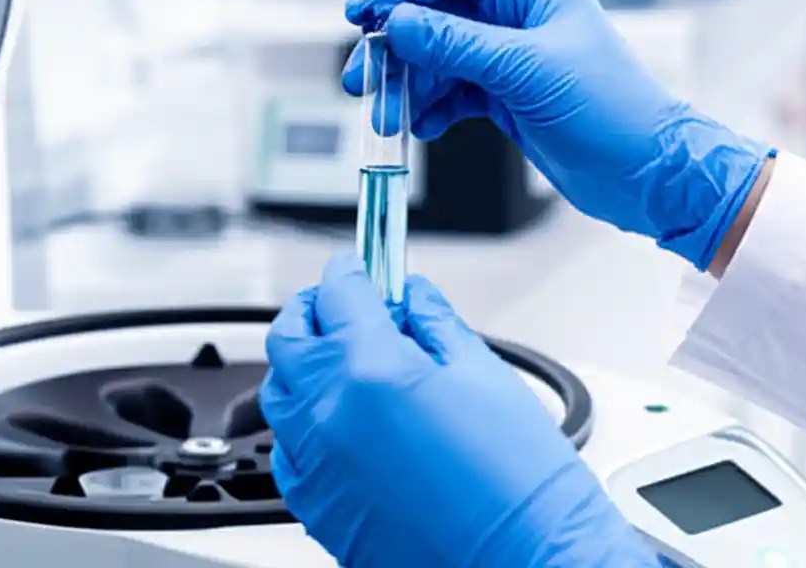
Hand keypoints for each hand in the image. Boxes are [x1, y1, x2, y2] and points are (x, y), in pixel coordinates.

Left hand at [259, 253, 661, 567]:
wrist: (526, 564)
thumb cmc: (519, 483)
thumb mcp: (484, 375)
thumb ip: (435, 324)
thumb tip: (413, 298)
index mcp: (370, 370)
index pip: (339, 293)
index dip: (353, 270)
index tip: (363, 266)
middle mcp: (328, 414)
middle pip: (290, 336)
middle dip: (315, 309)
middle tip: (345, 303)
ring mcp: (314, 463)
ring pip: (279, 391)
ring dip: (304, 363)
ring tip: (344, 360)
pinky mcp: (315, 507)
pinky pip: (287, 449)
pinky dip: (304, 423)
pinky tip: (341, 421)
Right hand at [341, 0, 773, 270]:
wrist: (648, 175)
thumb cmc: (613, 111)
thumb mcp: (526, 71)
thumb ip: (457, 45)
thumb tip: (398, 22)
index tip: (362, 10)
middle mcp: (518, 17)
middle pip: (435, 16)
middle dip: (395, 46)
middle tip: (362, 76)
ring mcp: (510, 60)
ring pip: (438, 61)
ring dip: (408, 86)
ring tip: (387, 115)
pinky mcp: (506, 99)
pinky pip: (452, 95)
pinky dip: (431, 110)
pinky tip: (418, 128)